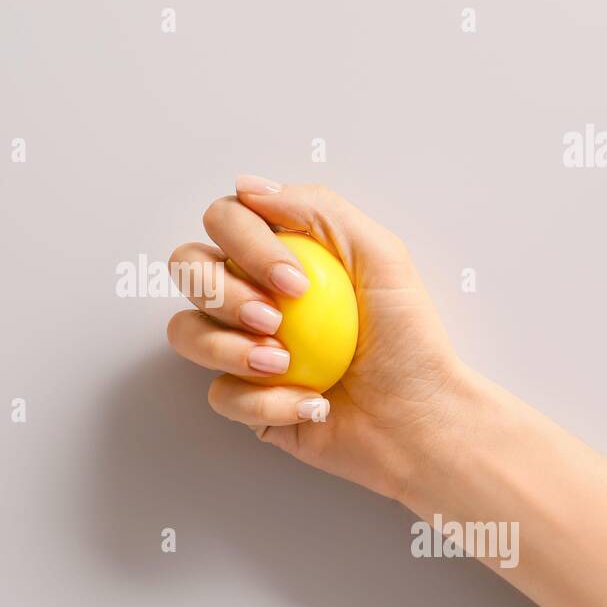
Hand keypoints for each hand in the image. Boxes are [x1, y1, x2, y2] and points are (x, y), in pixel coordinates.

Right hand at [167, 177, 463, 499]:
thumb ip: (318, 208)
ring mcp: (242, 346)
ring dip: (229, 347)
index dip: (245, 243)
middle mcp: (252, 293)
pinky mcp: (245, 400)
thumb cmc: (409, 340)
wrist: (420, 420)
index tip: (296, 282)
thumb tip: (248, 187)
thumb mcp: (380, 255)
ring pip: (186, 331)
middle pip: (188, 268)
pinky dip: (267, 400)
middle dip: (224, 293)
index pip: (226, 221)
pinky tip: (311, 402)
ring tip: (284, 365)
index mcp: (279, 253)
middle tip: (276, 320)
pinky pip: (220, 394)